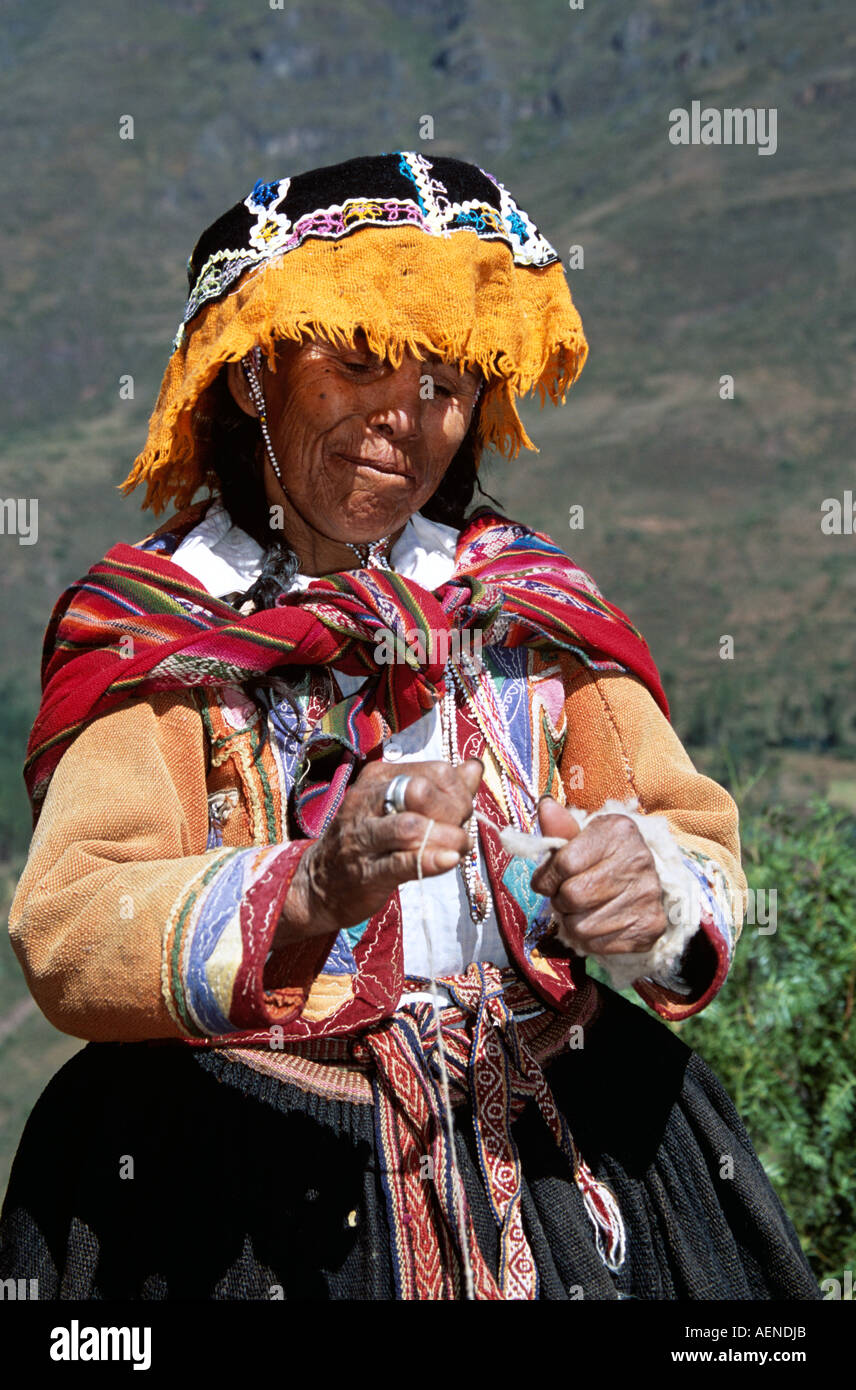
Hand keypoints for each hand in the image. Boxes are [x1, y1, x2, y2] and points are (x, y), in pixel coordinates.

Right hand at [275, 759, 483, 945]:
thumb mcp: (400, 806)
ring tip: (459, 849)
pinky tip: (448, 860)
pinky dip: (429, 860)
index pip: (436, 771)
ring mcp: (363, 836)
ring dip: (447, 838)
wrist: (319, 884)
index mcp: (380, 777)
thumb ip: (440, 789)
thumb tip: (475, 767)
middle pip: (423, 791)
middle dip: (454, 812)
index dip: (460, 793)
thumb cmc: (369, 842)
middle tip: (460, 834)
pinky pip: (401, 862)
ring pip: (411, 826)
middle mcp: (367, 800)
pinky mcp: (365, 872)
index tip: (461, 815)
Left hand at [530, 798, 668, 956]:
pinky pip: (598, 945)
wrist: (646, 882)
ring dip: (572, 921)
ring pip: (581, 926)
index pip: (564, 862)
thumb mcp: (584, 836)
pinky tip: (596, 922)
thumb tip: (545, 805)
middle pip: (572, 896)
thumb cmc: (604, 857)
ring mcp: (648, 896)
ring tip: (582, 909)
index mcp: (619, 832)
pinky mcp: (650, 927)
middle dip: (560, 900)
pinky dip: (588, 939)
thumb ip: (560, 827)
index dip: (545, 877)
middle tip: (566, 895)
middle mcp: (639, 861)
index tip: (545, 881)